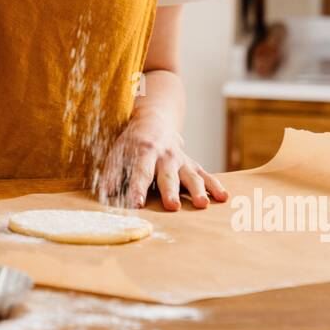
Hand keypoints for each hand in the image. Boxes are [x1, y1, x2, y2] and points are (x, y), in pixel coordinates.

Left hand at [94, 111, 228, 210]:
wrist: (155, 121)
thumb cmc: (132, 143)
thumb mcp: (118, 152)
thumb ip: (113, 173)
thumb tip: (106, 192)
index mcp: (144, 152)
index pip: (140, 172)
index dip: (137, 188)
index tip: (136, 204)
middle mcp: (165, 156)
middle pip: (167, 176)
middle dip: (170, 191)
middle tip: (172, 207)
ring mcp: (181, 160)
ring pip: (191, 175)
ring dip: (198, 190)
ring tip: (203, 204)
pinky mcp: (193, 164)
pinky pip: (206, 174)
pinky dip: (215, 185)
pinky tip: (223, 197)